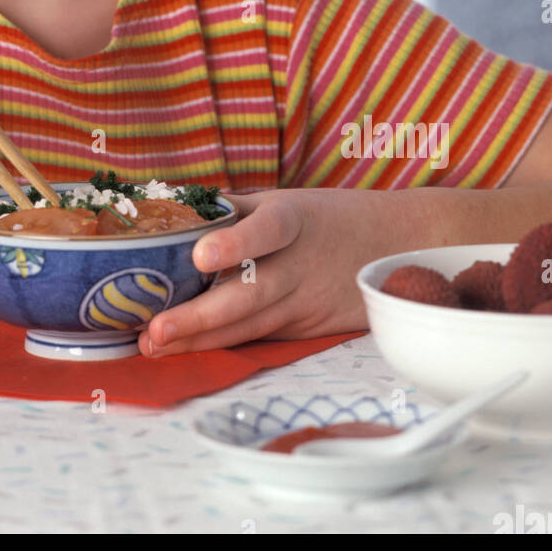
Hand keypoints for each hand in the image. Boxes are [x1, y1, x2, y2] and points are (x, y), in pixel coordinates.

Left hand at [139, 186, 400, 355]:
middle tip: (155, 330)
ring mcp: (306, 303)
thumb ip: (234, 209)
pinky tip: (185, 350)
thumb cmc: (326, 218)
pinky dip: (223, 345)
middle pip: (250, 295)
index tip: (200, 256)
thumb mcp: (286, 200)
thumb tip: (172, 207)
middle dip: (199, 317)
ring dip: (201, 340)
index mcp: (293, 219)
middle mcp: (299, 264)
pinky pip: (260, 338)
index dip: (235, 243)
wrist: (396, 246)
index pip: (267, 230)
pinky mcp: (308, 330)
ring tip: (155, 346)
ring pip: (250, 326)